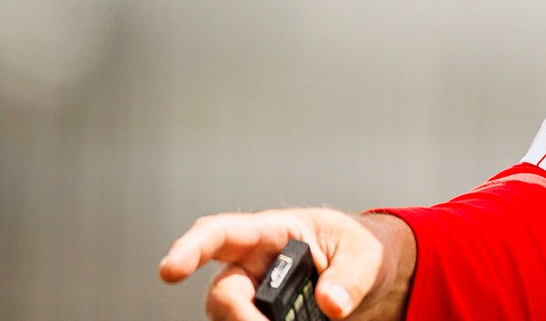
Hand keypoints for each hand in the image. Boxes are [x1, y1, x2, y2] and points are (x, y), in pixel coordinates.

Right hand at [159, 207, 414, 320]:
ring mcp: (255, 298)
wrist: (374, 277)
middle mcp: (253, 266)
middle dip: (238, 316)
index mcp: (273, 233)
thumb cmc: (362, 250)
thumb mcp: (367, 256)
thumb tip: (333, 304)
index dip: (190, 248)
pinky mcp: (262, 320)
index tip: (171, 271)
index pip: (220, 234)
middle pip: (223, 293)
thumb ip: (350, 278)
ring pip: (229, 319)